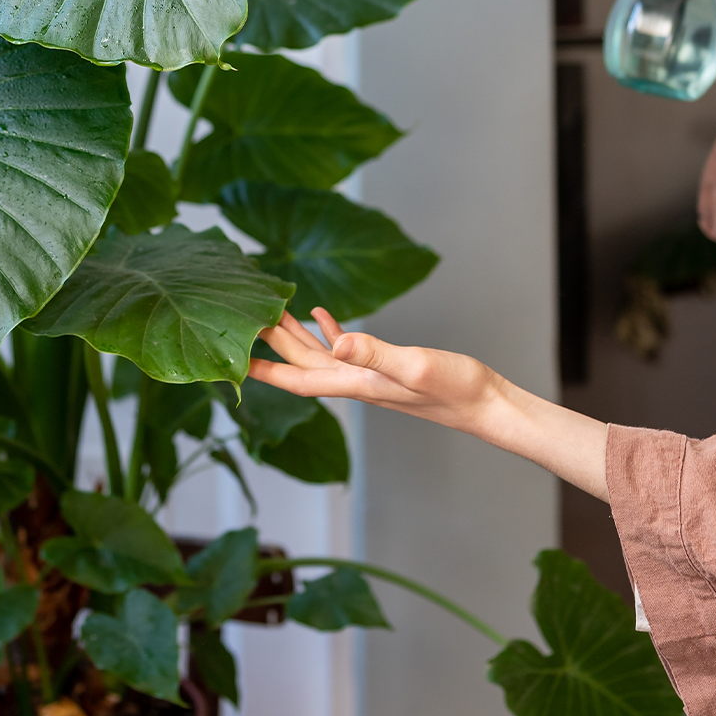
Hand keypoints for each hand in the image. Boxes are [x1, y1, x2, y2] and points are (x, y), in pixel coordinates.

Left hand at [251, 308, 503, 432]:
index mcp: (355, 382)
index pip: (296, 378)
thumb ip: (375, 354)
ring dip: (294, 335)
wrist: (487, 404)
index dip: (260, 370)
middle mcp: (356, 381)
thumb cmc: (456, 389)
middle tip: (241, 319)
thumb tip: (336, 342)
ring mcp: (370, 375)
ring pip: (319, 355)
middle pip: (299, 363)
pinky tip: (322, 314)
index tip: (228, 361)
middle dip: (268, 345)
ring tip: (271, 311)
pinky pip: (346, 348)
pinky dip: (329, 331)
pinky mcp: (386, 366)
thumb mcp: (414, 366)